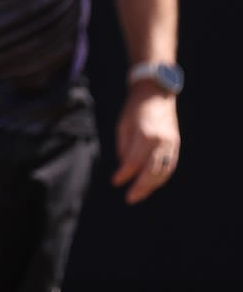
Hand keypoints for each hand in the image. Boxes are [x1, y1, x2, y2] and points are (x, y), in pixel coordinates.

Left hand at [112, 88, 179, 204]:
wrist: (156, 93)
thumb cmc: (135, 108)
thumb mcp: (123, 125)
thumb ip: (124, 147)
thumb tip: (124, 168)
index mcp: (144, 135)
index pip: (133, 162)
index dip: (124, 174)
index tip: (115, 182)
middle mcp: (160, 141)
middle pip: (151, 172)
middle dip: (140, 188)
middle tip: (129, 198)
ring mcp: (171, 144)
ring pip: (162, 172)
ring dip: (151, 186)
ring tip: (139, 195)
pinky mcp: (176, 145)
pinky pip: (170, 166)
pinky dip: (161, 178)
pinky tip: (151, 184)